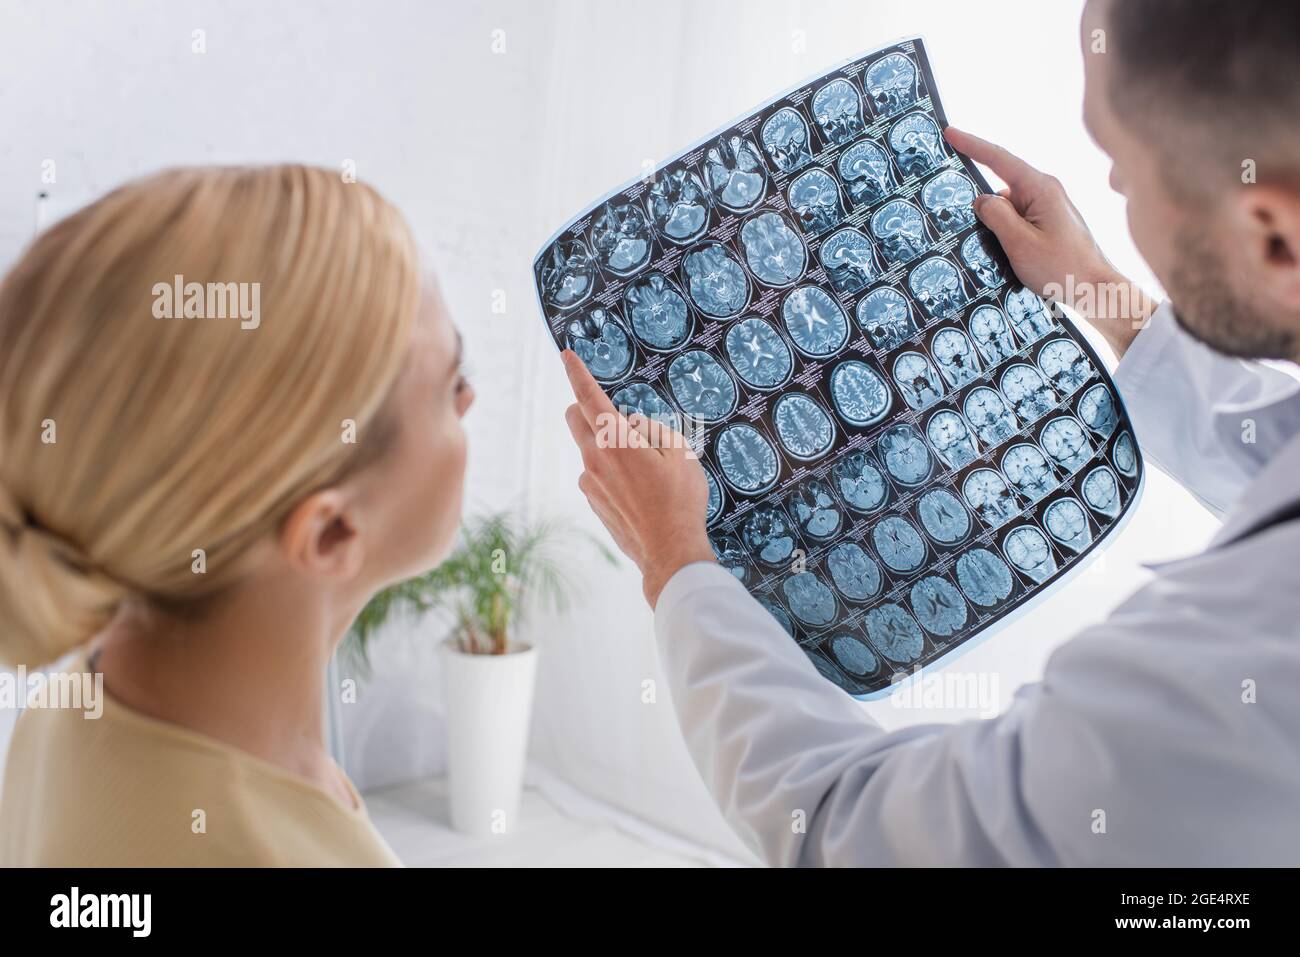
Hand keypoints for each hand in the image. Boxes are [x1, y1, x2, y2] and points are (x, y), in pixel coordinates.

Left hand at [561, 350, 715, 608]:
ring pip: (588, 449)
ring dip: (605, 445)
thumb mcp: (681, 453)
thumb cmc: (680, 500)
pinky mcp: (592, 502)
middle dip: (585, 407)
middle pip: (574, 418)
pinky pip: (595, 475)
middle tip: (613, 415)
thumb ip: (654, 429)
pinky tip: (637, 490)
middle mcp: (594, 459)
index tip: (566, 355)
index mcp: (616, 440)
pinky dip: (609, 472)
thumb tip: (634, 427)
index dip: (577, 372)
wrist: (669, 551)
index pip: (588, 396)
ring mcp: (589, 483)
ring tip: (643, 467)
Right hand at [944, 126, 1156, 356]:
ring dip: (996, 226)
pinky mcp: (1048, 222)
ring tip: (999, 254)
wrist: (1096, 289)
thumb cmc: (1063, 268)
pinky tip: (1006, 256)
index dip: (972, 145)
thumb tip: (981, 199)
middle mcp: (1046, 191)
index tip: (950, 133)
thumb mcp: (1020, 243)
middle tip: (968, 225)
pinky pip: (1017, 220)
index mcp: (1041, 188)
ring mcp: (1048, 207)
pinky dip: (1006, 234)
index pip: (1000, 159)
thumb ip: (996, 215)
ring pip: (1008, 207)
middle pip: (1001, 186)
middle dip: (982, 204)